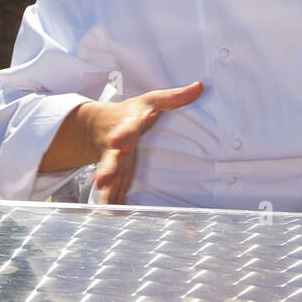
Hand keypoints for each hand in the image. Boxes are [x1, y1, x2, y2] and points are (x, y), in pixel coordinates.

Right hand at [92, 81, 202, 204]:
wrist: (101, 124)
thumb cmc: (132, 112)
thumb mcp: (153, 100)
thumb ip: (176, 97)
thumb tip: (200, 86)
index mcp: (128, 126)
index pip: (126, 129)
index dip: (121, 135)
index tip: (116, 141)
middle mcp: (118, 146)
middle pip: (112, 158)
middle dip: (107, 169)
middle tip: (101, 180)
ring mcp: (115, 162)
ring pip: (110, 177)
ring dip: (107, 191)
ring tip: (104, 206)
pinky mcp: (116, 174)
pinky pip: (113, 190)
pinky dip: (113, 202)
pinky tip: (113, 214)